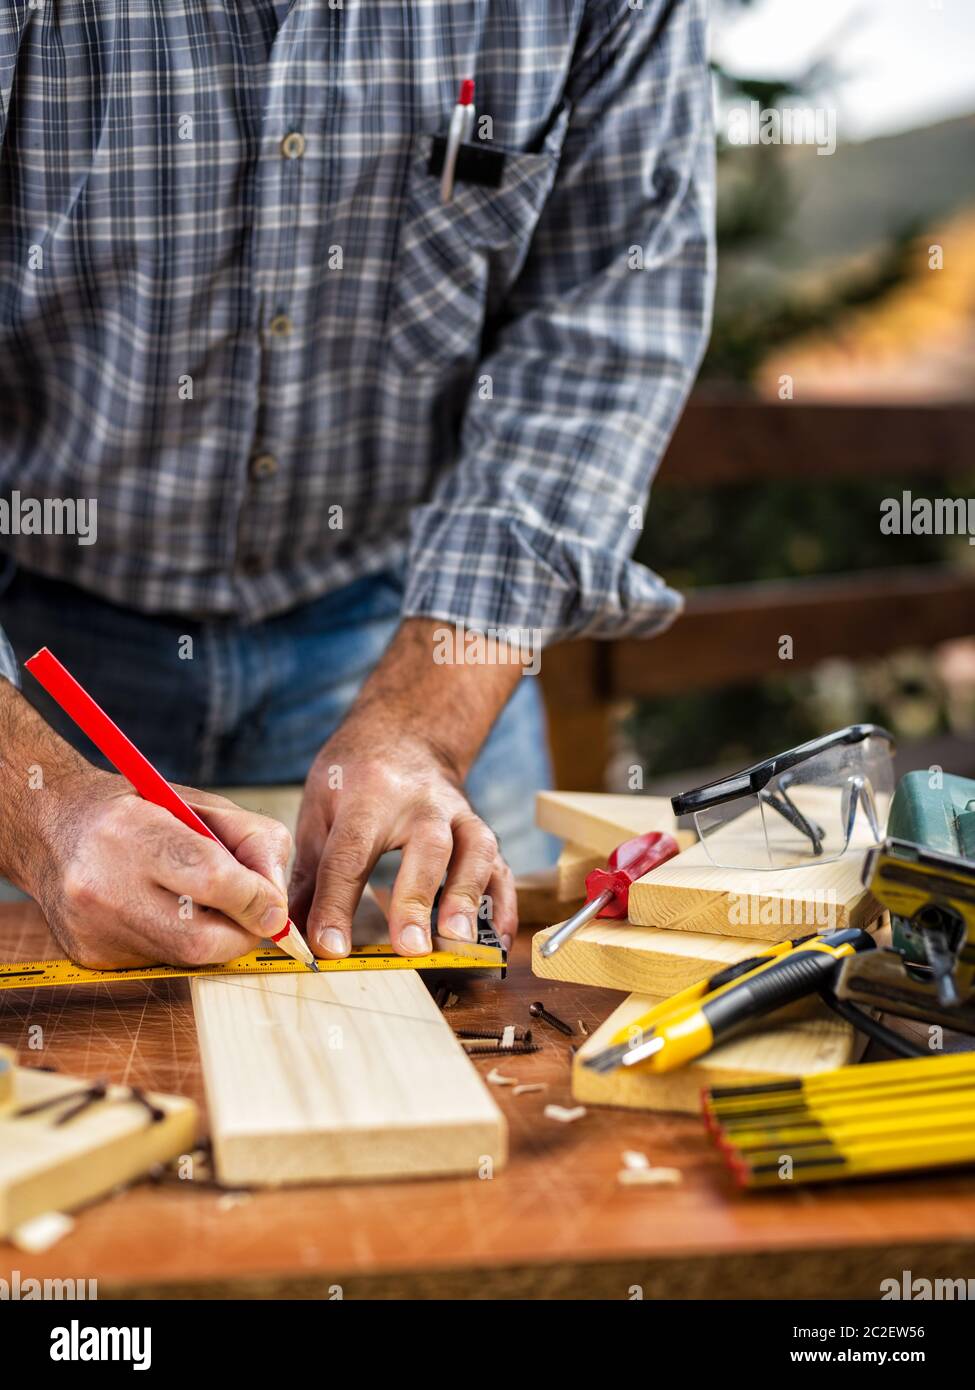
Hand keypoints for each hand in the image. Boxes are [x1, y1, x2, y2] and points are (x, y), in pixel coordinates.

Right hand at [28, 766, 292, 969]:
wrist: (54, 827)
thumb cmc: (140, 810)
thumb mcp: (200, 804)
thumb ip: (252, 843)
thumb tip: (277, 904)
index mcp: (130, 832)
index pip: (211, 878)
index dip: (254, 898)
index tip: (274, 906)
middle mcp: (103, 885)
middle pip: (200, 938)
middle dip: (242, 934)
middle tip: (251, 915)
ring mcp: (93, 928)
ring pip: (185, 958)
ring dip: (214, 939)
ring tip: (202, 904)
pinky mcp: (91, 957)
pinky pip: (160, 963)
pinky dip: (180, 944)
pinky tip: (165, 913)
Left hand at [290, 723, 516, 958]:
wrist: (406, 734)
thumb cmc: (355, 776)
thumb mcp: (319, 807)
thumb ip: (308, 871)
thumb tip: (290, 930)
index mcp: (370, 794)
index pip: (351, 852)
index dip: (337, 902)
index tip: (330, 947)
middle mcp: (422, 801)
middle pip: (426, 848)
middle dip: (418, 899)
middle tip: (411, 948)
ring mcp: (459, 815)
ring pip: (475, 850)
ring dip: (468, 896)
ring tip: (458, 942)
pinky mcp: (481, 832)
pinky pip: (501, 867)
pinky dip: (502, 904)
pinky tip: (496, 940)